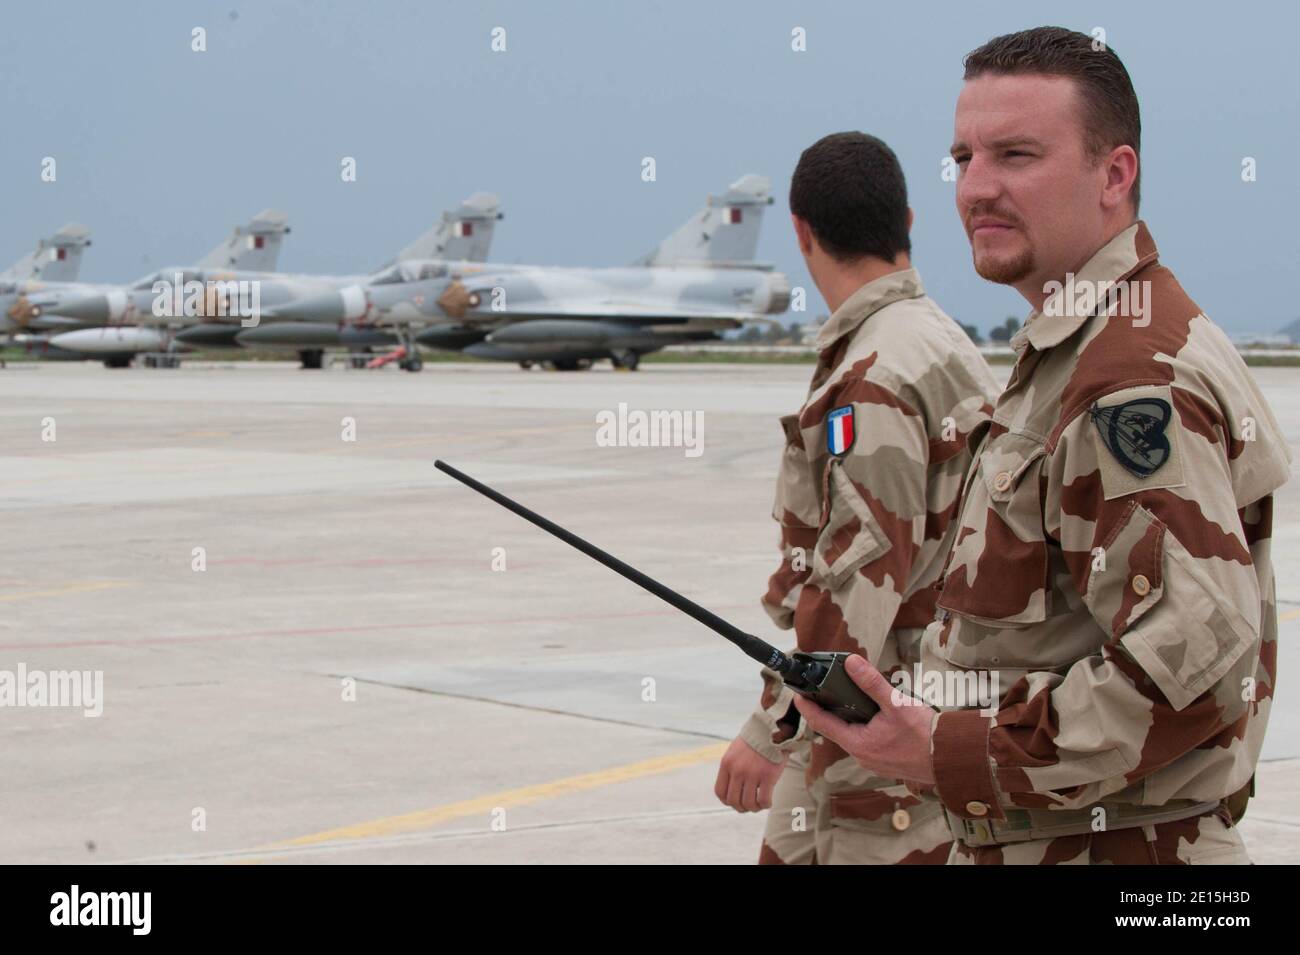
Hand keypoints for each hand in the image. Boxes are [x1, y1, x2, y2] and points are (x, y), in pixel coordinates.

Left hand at [714, 737, 785, 811]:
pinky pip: (764, 800)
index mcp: (727, 764)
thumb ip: (732, 768)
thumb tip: (733, 789)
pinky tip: (769, 802)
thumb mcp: (735, 751)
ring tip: (760, 805)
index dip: (727, 801)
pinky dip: (766, 805)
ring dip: (754, 808)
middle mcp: (737, 770)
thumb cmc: (755, 741)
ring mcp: (752, 774)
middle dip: (741, 807)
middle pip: (733, 801)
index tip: (736, 802)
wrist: (772, 729)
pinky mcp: (768, 776)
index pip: (720, 792)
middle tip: (750, 806)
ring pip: (749, 803)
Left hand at [792, 655, 935, 783]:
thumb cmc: (926, 735)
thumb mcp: (896, 703)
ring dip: (850, 720)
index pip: (822, 724)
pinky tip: (874, 718)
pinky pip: (868, 743)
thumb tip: (851, 663)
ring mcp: (874, 762)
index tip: (797, 695)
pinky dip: (865, 729)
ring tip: (851, 700)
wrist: (951, 759)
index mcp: (858, 743)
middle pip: (837, 730)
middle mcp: (862, 756)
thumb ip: (871, 682)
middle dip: (831, 711)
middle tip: (824, 692)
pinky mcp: (886, 763)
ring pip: (853, 737)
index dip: (808, 708)